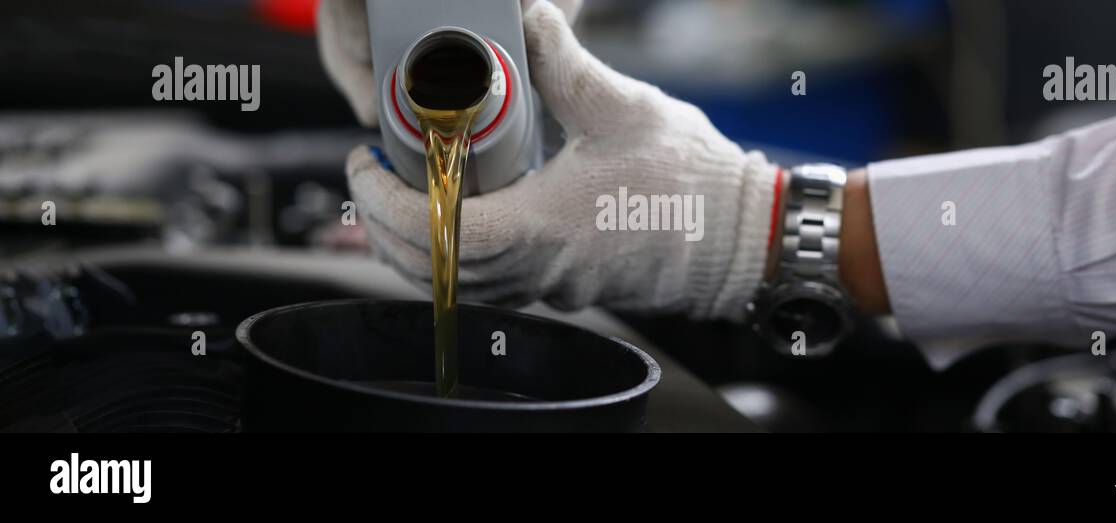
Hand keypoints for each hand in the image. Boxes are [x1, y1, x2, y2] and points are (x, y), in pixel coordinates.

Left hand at [344, 0, 780, 319]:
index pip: (435, 233)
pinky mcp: (568, 288)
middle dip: (383, 225)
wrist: (744, 240)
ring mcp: (552, 285)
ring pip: (457, 284)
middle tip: (371, 176)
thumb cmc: (693, 184)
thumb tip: (529, 17)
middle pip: (431, 269)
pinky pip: (491, 285)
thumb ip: (565, 63)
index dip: (385, 201)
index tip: (366, 162)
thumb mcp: (622, 108)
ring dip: (416, 247)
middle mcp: (539, 268)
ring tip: (405, 197)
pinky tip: (460, 218)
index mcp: (542, 226)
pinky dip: (456, 257)